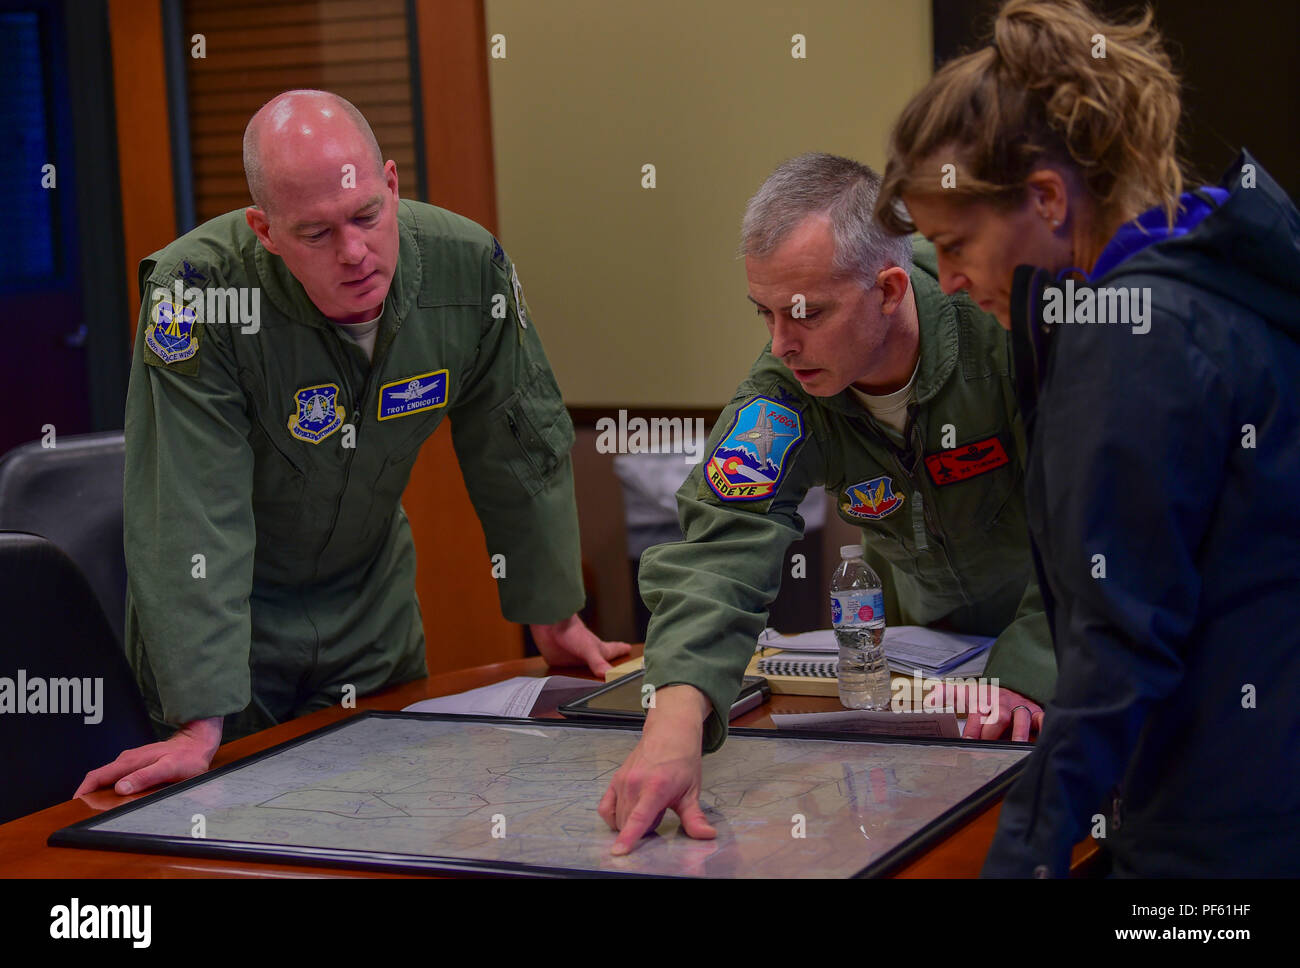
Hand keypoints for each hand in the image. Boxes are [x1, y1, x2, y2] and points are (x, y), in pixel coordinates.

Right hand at [74, 716, 223, 796]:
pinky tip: (113, 797)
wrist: (197, 742)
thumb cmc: (187, 757)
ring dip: (98, 790)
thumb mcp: (168, 769)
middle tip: (82, 810)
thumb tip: (121, 787)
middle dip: (87, 792)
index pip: (98, 775)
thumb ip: (145, 777)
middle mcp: (127, 760)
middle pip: (99, 777)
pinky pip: (117, 776)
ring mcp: (131, 761)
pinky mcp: (137, 764)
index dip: (83, 790)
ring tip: (94, 807)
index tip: (75, 803)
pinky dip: (110, 787)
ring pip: (107, 777)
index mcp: (130, 761)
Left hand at [530, 614, 631, 676]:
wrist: (549, 624)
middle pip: (602, 662)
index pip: (615, 651)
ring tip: (595, 680)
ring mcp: (575, 659)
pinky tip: (569, 683)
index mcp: (600, 650)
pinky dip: (570, 679)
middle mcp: (589, 656)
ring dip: (590, 675)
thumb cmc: (572, 631)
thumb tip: (609, 676)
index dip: (622, 651)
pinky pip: (568, 675)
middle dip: (609, 666)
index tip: (630, 650)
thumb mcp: (589, 649)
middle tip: (617, 669)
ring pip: (586, 670)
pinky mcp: (561, 663)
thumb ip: (598, 663)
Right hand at [598, 684, 716, 854]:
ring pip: (618, 817)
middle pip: (629, 823)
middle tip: (661, 815)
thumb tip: (707, 835)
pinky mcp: (615, 779)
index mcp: (655, 787)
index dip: (628, 837)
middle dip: (643, 829)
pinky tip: (628, 814)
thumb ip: (695, 817)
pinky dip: (613, 817)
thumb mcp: (692, 790)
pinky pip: (605, 807)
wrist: (670, 733)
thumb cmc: (683, 760)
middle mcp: (635, 784)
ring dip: (631, 822)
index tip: (619, 851)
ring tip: (649, 809)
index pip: (639, 818)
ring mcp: (622, 781)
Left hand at [937, 683, 1043, 740]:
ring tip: (1013, 748)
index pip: (976, 712)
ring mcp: (1020, 708)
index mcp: (984, 699)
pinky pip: (1042, 718)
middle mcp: (1002, 704)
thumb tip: (929, 699)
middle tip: (984, 750)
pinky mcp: (1036, 713)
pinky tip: (1041, 738)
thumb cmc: (988, 697)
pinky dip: (1043, 727)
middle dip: (992, 733)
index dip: (972, 728)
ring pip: (1021, 718)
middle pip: (998, 715)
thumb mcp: (966, 692)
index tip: (966, 742)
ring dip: (1017, 734)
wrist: (1014, 687)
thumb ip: (946, 694)